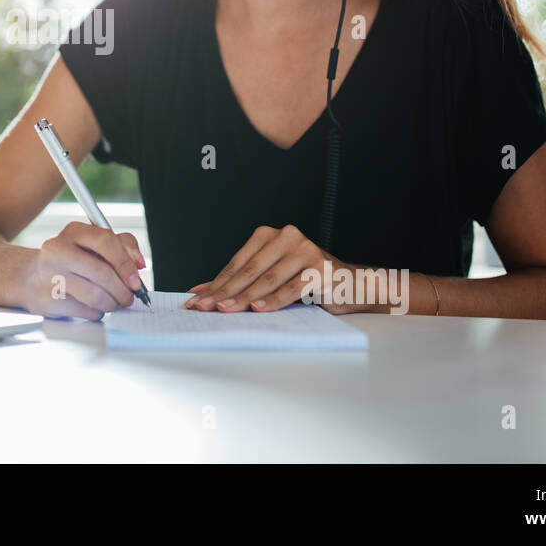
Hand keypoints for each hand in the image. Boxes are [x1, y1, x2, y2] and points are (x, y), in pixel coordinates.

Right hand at [21, 222, 146, 320]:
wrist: (30, 278)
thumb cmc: (70, 260)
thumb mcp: (93, 244)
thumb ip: (121, 246)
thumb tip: (138, 264)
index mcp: (73, 231)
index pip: (105, 241)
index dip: (125, 263)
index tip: (136, 280)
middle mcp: (57, 250)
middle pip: (102, 272)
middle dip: (123, 290)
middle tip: (130, 297)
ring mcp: (50, 275)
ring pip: (96, 296)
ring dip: (112, 304)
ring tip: (114, 303)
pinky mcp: (48, 300)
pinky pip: (86, 311)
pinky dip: (97, 312)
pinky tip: (93, 306)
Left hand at [185, 224, 358, 314]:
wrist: (349, 284)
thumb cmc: (305, 281)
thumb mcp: (271, 276)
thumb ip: (240, 281)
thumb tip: (200, 291)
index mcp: (269, 235)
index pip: (237, 263)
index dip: (216, 284)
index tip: (197, 301)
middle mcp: (286, 237)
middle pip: (249, 271)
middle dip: (224, 292)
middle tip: (204, 308)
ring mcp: (305, 251)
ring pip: (267, 279)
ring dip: (244, 297)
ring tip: (226, 310)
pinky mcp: (320, 268)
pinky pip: (292, 287)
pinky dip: (274, 300)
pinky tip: (258, 309)